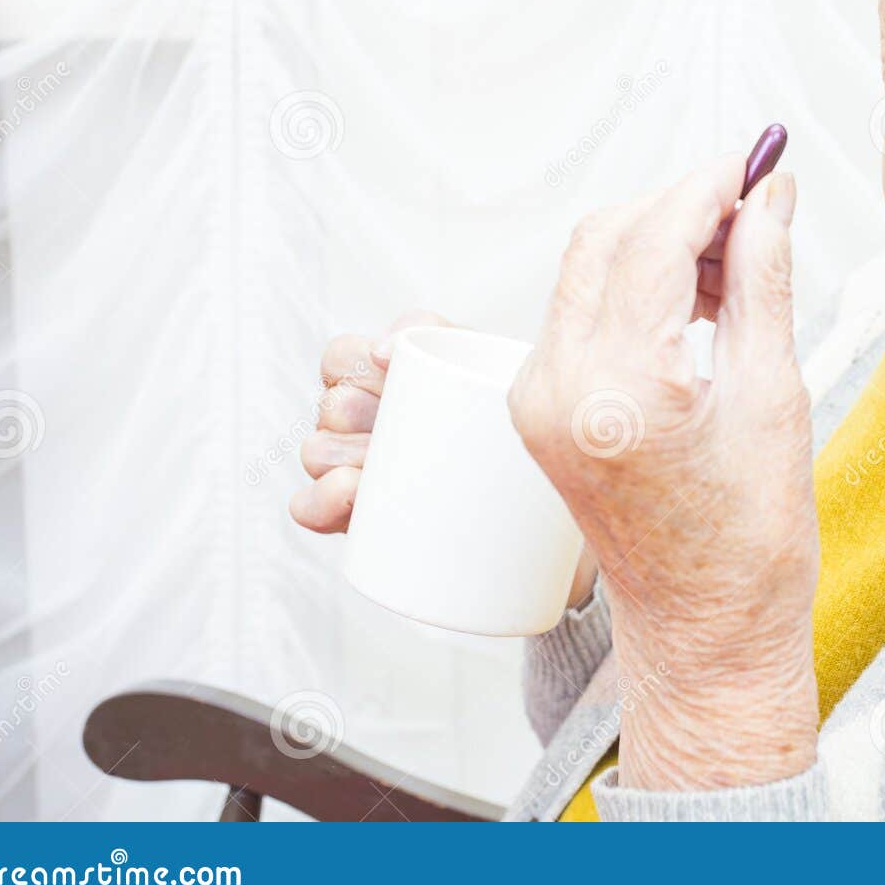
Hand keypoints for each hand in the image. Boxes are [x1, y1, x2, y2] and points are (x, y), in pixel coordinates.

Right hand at [291, 310, 598, 609]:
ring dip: (334, 455)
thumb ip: (511, 361)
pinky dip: (319, 503)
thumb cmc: (549, 447)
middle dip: (352, 409)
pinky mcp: (366, 524)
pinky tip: (346, 498)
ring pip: (319, 448)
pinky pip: (312, 510)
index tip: (391, 362)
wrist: (572, 530)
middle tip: (389, 427)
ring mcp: (367, 472)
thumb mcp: (537, 395)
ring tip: (368, 471)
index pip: (347, 355)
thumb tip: (458, 359)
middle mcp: (377, 423)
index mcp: (405, 385)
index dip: (358, 354)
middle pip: (334, 400)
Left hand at [509, 155, 818, 791]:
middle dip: (679, 208)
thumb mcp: (775, 396)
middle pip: (604, 239)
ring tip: (736, 262)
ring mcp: (535, 400)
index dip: (707, 187)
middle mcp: (556, 389)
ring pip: (587, 267)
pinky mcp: (537, 408)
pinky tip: (692, 297)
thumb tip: (771, 198)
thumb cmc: (751, 543)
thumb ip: (763, 280)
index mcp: (618, 394)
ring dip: (656, 242)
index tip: (755, 163)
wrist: (705, 630)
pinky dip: (633, 283)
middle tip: (753, 208)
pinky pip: (579, 309)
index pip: (651, 241)